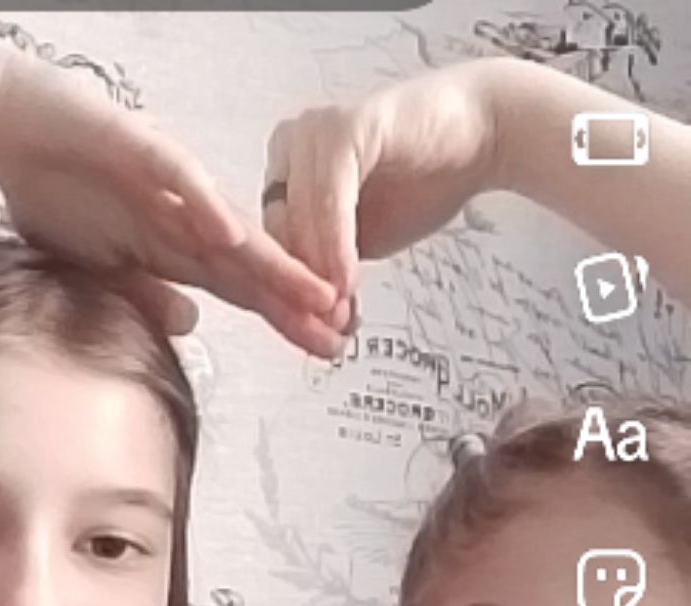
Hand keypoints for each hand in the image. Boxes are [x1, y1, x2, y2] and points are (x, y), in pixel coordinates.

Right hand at [0, 46, 343, 356]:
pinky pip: (177, 178)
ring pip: (230, 225)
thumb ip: (145, 294)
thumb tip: (192, 324)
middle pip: (252, 264)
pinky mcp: (134, 147)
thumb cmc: (52, 190)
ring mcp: (164, 181)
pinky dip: (204, 206)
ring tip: (317, 291)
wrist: (5, 122)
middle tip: (343, 332)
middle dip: (298, 300)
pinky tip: (234, 235)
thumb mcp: (99, 265)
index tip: (324, 350)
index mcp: (175, 244)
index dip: (284, 317)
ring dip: (273, 260)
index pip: (243, 289)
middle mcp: (183, 213)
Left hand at [263, 60, 504, 318]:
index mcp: (288, 171)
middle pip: (278, 233)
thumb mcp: (364, 241)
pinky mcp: (344, 127)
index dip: (288, 292)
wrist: (480, 137)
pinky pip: (328, 198)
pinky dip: (335, 245)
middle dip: (301, 289)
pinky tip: (347, 280)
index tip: (312, 333)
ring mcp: (314, 133)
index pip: (269, 242)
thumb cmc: (424, 182)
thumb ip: (332, 272)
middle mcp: (292, 146)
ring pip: (299, 218)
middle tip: (326, 331)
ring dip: (316, 274)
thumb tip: (313, 325)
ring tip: (337, 315)